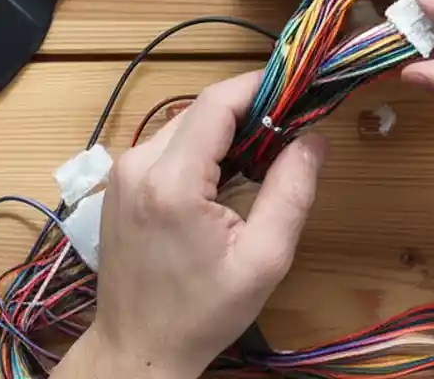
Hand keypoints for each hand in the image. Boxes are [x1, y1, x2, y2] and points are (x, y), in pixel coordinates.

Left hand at [54, 72, 326, 378]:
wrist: (138, 348)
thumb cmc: (203, 312)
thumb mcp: (264, 259)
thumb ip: (291, 192)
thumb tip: (314, 137)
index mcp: (172, 182)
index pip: (217, 101)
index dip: (260, 86)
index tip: (299, 87)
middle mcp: (138, 165)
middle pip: (202, 110)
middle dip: (249, 112)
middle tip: (291, 132)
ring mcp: (122, 172)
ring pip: (185, 125)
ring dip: (225, 133)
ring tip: (263, 160)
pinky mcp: (119, 183)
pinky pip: (168, 146)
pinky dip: (201, 150)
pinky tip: (226, 179)